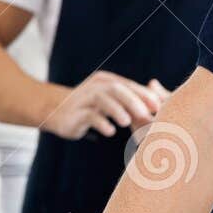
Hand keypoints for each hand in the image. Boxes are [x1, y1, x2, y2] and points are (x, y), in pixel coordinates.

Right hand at [44, 71, 162, 138]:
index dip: (144, 95)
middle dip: (133, 101)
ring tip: (127, 122)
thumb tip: (155, 108)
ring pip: (102, 99)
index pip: (128, 85)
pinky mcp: (74, 113)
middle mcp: (94, 86)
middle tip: (146, 114)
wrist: (54, 111)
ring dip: (117, 109)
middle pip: (116, 89)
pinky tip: (110, 131)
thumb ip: (127, 103)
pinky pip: (89, 115)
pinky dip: (101, 123)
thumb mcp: (107, 102)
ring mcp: (83, 98)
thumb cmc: (89, 108)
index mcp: (105, 81)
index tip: (158, 107)